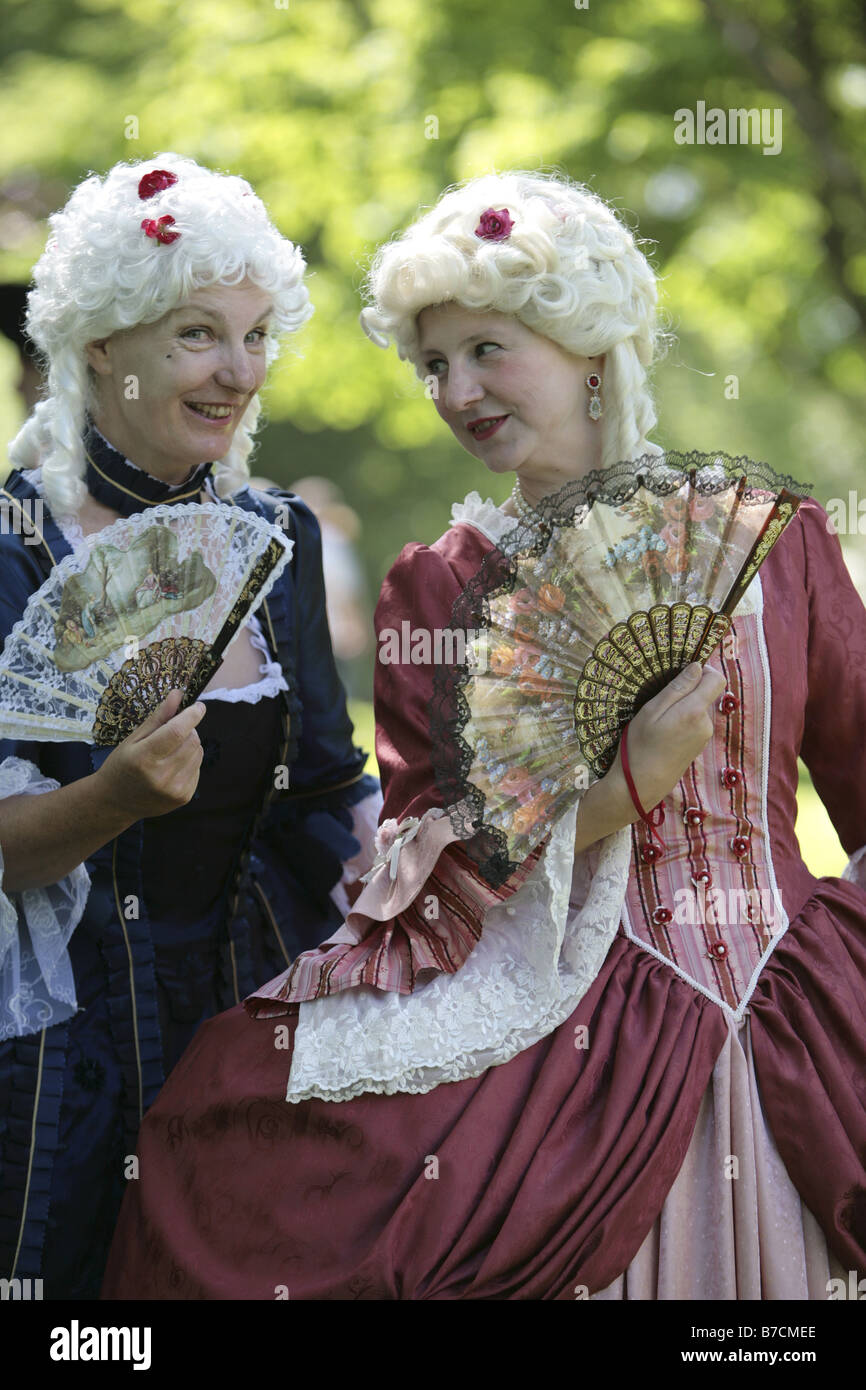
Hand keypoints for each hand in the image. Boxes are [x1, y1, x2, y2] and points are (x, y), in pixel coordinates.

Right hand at [92, 689, 205, 823]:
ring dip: (190, 745)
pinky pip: (198, 768)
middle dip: (189, 730)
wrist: (115, 802)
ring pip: (198, 753)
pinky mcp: (183, 797)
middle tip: (174, 731)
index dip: (191, 716)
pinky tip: (172, 766)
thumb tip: (178, 694)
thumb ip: (158, 717)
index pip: (177, 731)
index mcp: (144, 758)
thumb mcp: (133, 739)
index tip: (198, 706)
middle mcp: (161, 776)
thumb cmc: (121, 765)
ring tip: (171, 750)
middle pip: (192, 741)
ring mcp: (174, 789)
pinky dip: (190, 761)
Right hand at [610, 661, 727, 814]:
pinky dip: (683, 720)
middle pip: (706, 693)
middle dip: (688, 690)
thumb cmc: (640, 745)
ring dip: (684, 706)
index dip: (702, 670)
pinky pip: (695, 722)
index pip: (716, 678)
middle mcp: (706, 723)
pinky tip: (665, 731)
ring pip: (699, 708)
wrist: (642, 784)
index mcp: (695, 711)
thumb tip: (697, 667)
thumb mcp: (652, 710)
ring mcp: (704, 736)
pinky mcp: (699, 745)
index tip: (682, 673)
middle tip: (661, 699)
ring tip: (660, 719)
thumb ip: (677, 688)